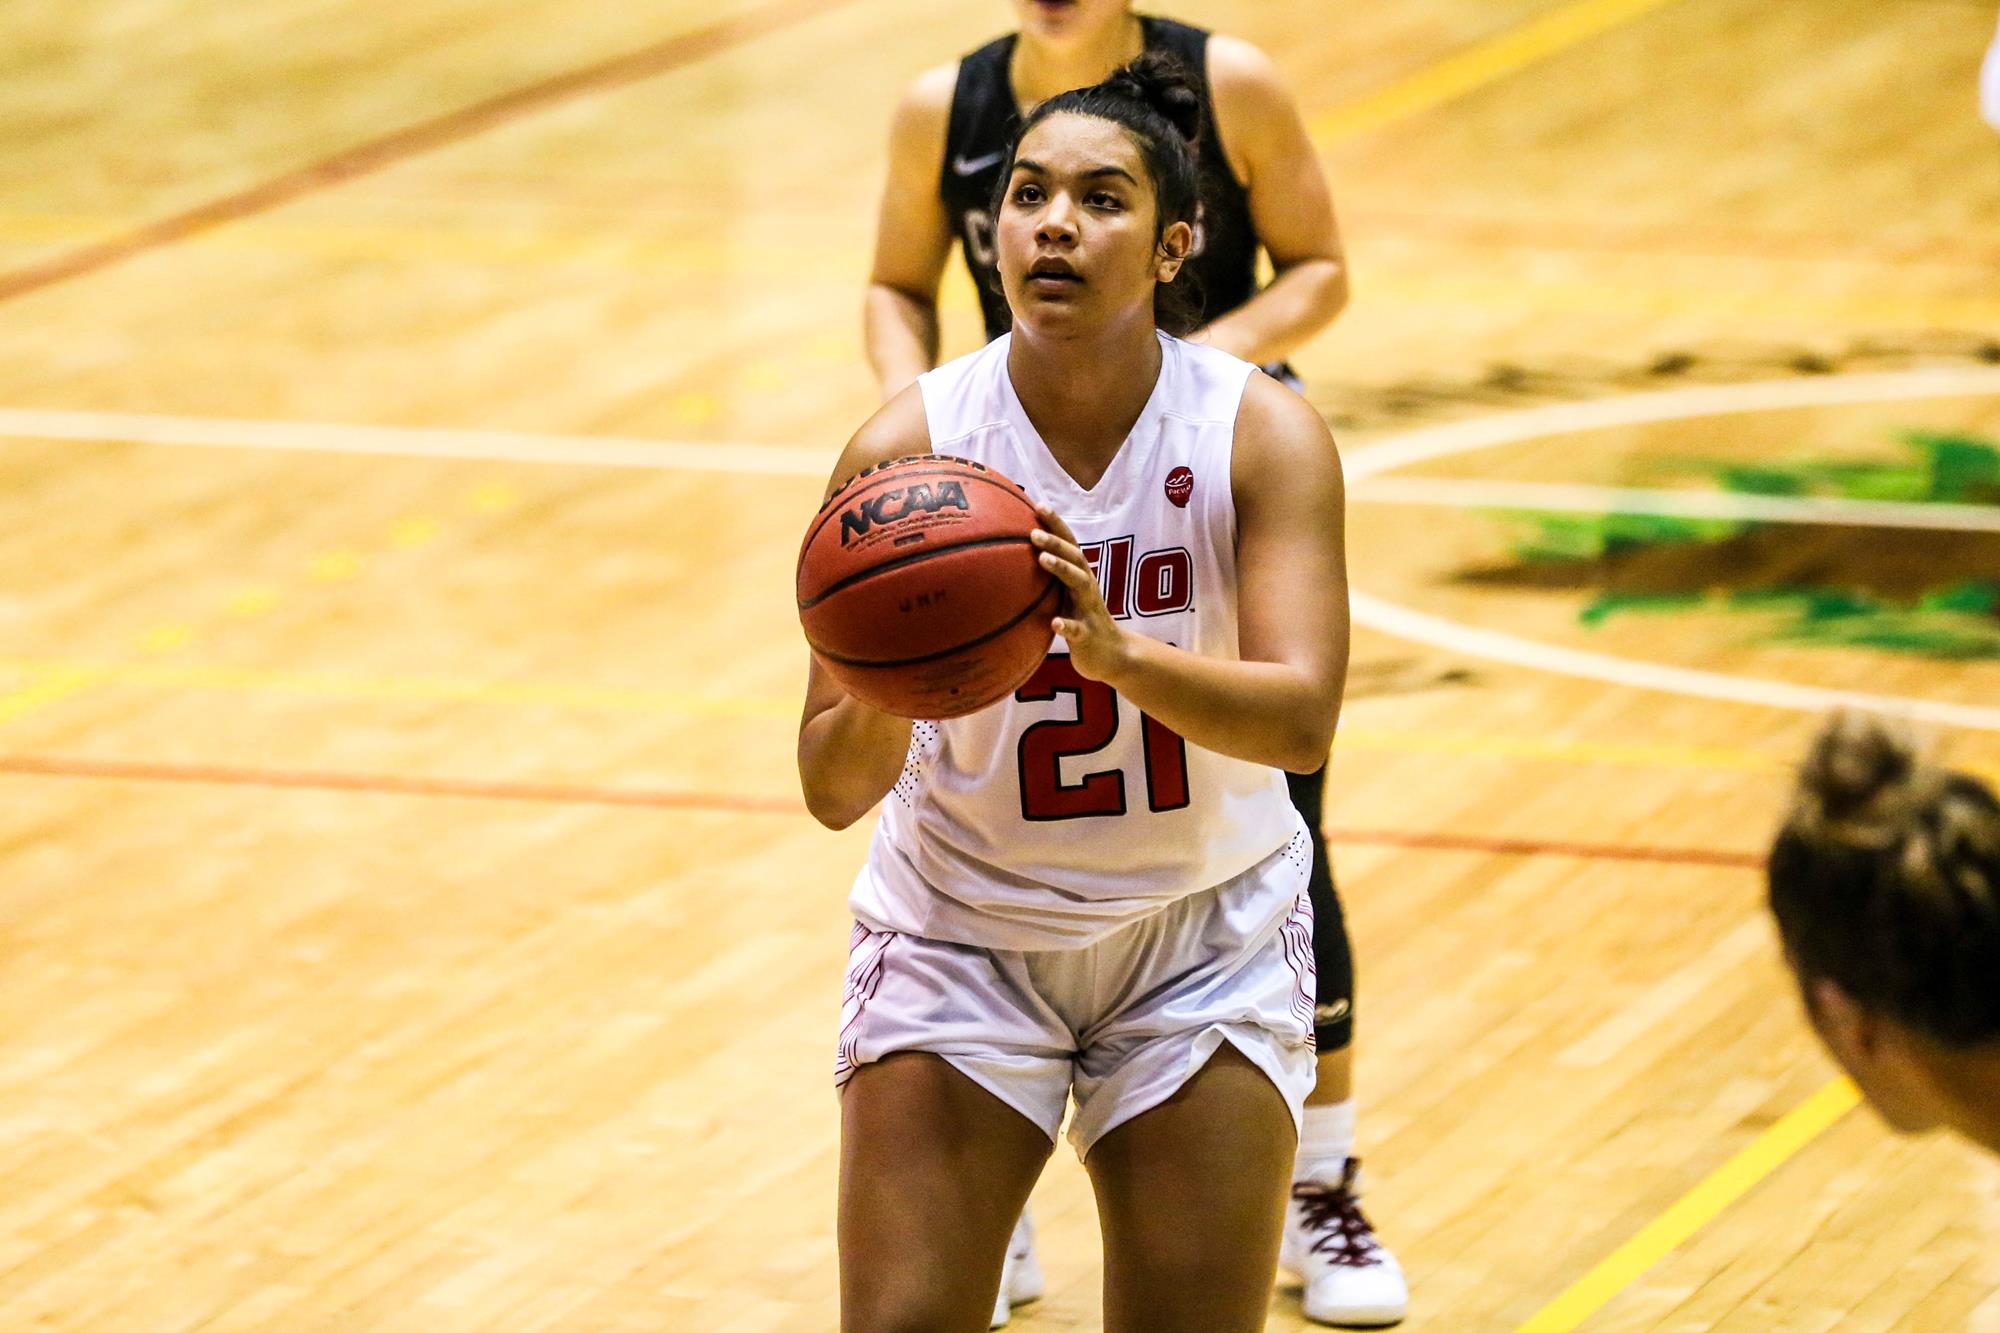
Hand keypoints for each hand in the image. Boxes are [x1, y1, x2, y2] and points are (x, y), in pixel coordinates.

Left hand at [1030, 505, 1129, 683]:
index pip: (1069, 544)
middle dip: (1056, 542)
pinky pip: (1077, 629)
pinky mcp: (1088, 635)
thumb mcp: (1065, 598)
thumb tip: (1011, 563)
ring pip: (1079, 584)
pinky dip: (1066, 625)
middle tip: (1033, 532)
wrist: (1113, 656)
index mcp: (1080, 576)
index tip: (1037, 505)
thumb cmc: (1082, 623)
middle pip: (1075, 558)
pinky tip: (1054, 622)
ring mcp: (1089, 610)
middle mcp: (1087, 588)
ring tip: (1043, 560)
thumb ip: (1049, 580)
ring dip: (1062, 569)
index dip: (1056, 524)